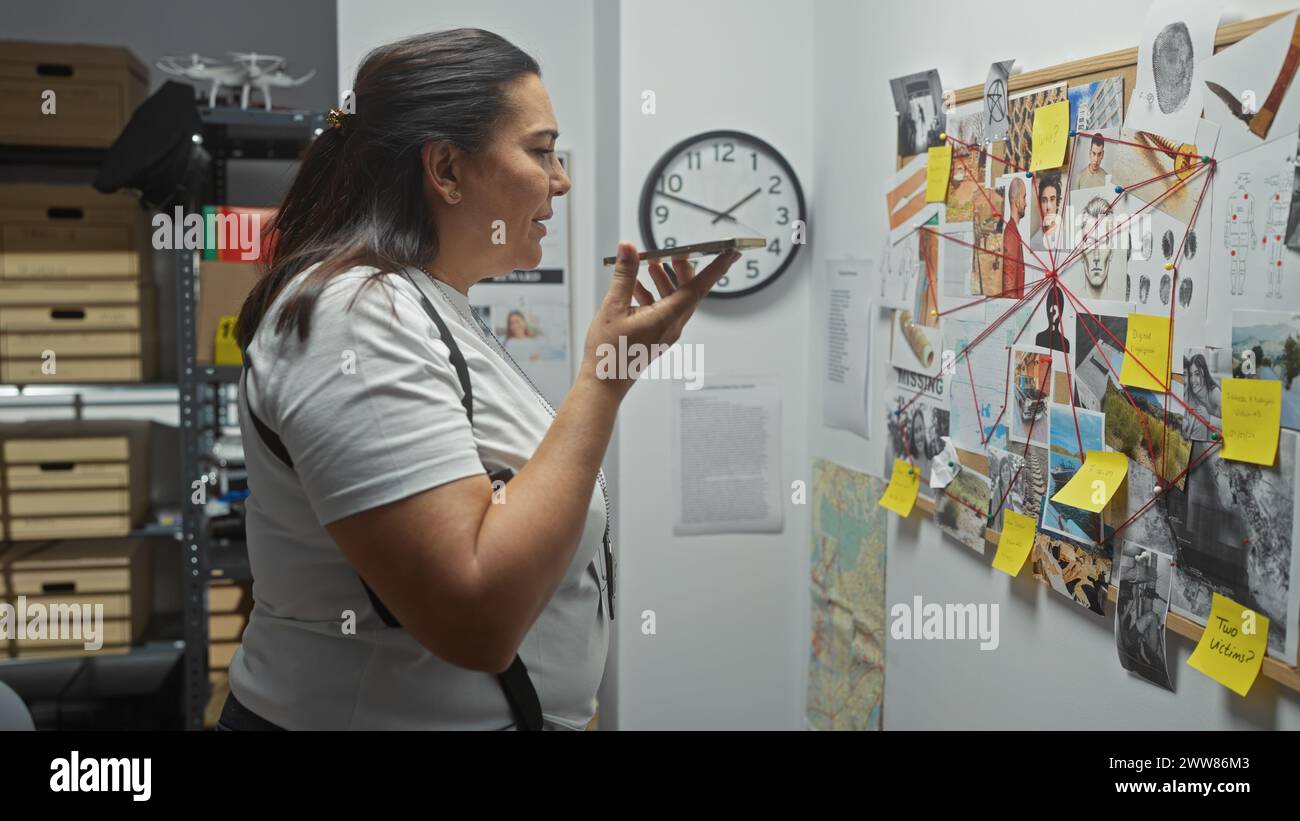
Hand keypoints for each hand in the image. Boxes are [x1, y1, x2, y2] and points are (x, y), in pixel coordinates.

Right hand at [579, 241, 740, 398]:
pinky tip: (637, 288)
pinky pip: (663, 311)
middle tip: (675, 252)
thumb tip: (628, 249)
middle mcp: (672, 326)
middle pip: (688, 291)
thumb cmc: (609, 354)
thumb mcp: (613, 307)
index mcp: (667, 318)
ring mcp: (666, 333)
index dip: (717, 267)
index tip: (731, 253)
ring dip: (665, 281)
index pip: (699, 287)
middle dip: (683, 269)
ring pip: (674, 300)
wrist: (604, 384)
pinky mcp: (657, 337)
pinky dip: (654, 296)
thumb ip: (624, 275)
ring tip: (651, 266)